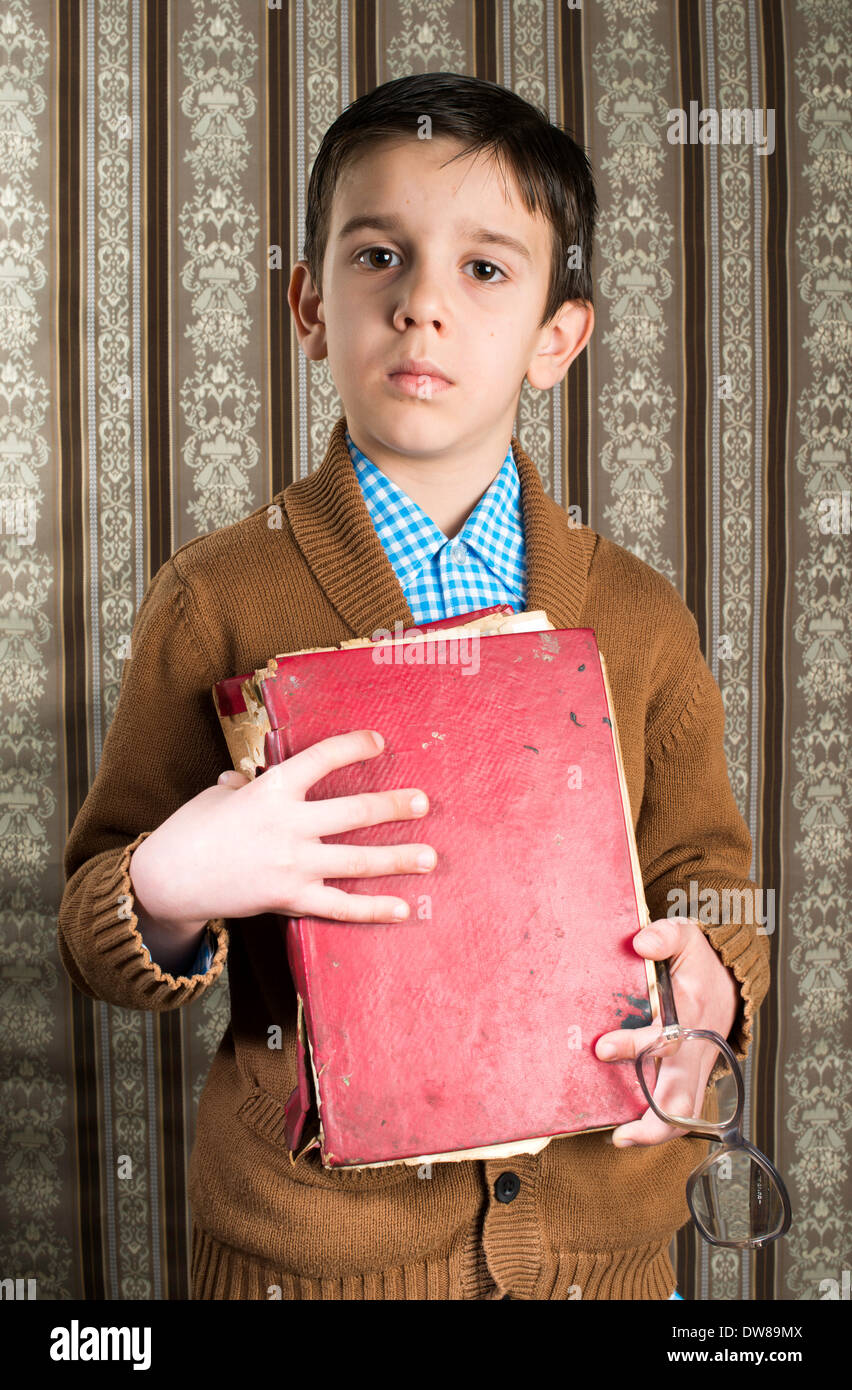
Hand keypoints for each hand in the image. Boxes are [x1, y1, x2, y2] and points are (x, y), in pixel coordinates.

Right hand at [128, 729, 436, 926]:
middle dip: (394, 806)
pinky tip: (404, 908)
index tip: (379, 741)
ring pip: (358, 860)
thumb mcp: (216, 796)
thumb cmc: (190, 831)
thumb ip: (240, 787)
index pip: (321, 758)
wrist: (167, 880)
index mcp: (271, 789)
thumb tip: (243, 781)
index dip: (353, 747)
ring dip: (398, 857)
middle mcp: (288, 825)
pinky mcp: (290, 899)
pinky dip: (374, 909)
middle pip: (355, 812)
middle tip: (422, 801)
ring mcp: (292, 864)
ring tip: (430, 856)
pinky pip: (341, 906)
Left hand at [594, 917, 739, 1146]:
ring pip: (686, 1114)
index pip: (668, 1038)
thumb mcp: (686, 936)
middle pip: (684, 1098)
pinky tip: (628, 1130)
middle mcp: (697, 1049)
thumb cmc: (699, 960)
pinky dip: (658, 1126)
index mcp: (692, 1013)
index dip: (635, 1047)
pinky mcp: (691, 1078)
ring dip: (656, 1132)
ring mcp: (696, 1069)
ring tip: (623, 1139)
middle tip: (621, 1132)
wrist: (732, 981)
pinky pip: (681, 1112)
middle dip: (654, 1119)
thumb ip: (665, 935)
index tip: (602, 1048)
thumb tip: (641, 942)